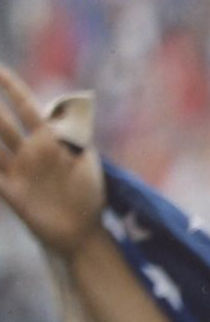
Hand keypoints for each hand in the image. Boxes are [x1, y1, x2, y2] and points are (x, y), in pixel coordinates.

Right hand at [0, 65, 106, 259]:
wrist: (84, 232)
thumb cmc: (89, 195)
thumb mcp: (88, 162)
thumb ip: (76, 135)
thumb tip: (69, 107)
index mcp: (48, 141)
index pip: (27, 108)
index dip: (13, 88)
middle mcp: (28, 151)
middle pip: (3, 122)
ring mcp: (18, 169)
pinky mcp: (11, 191)